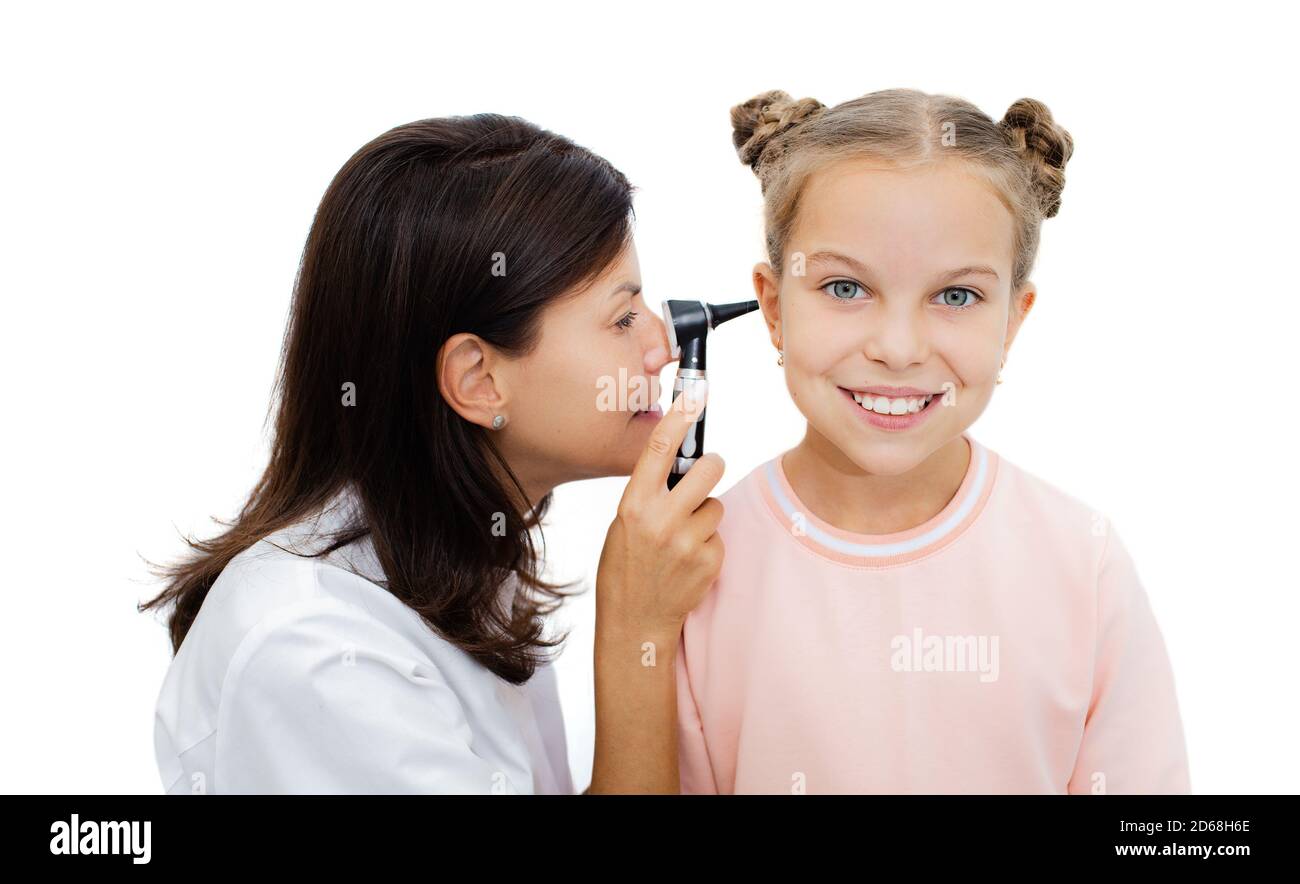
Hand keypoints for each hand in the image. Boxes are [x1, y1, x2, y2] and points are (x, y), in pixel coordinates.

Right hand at [596, 382, 724, 640]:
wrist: (633, 622)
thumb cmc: (624, 568)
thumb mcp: (623, 525)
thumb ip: (649, 495)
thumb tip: (682, 467)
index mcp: (633, 505)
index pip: (659, 450)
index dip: (680, 417)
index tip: (696, 393)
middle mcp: (661, 520)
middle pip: (710, 469)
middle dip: (711, 468)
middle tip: (702, 478)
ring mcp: (688, 542)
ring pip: (717, 505)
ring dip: (705, 515)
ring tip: (682, 538)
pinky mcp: (709, 561)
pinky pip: (719, 536)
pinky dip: (708, 543)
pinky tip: (687, 561)